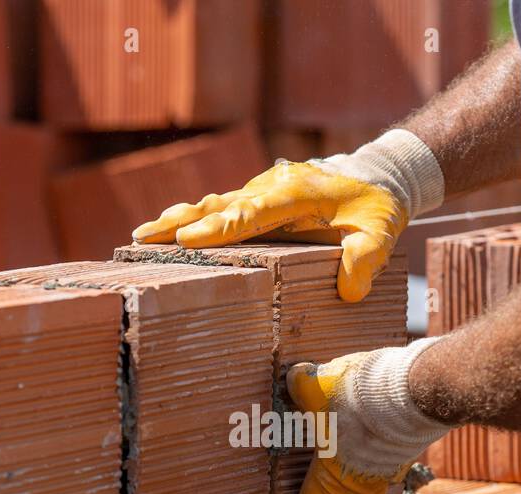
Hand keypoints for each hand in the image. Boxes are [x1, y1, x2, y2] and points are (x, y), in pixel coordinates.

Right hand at [132, 129, 444, 301]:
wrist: (376, 175)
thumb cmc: (375, 207)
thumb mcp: (380, 233)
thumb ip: (365, 260)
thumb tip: (348, 292)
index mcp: (294, 194)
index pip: (249, 214)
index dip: (217, 229)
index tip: (185, 240)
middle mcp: (269, 187)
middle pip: (218, 207)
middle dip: (178, 222)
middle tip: (142, 238)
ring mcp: (259, 191)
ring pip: (212, 205)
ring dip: (176, 220)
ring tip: (140, 237)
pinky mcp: (256, 200)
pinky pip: (220, 209)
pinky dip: (192, 220)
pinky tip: (167, 234)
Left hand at [286, 341, 449, 493]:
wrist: (411, 392)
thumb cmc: (357, 396)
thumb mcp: (319, 386)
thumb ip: (304, 385)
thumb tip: (296, 375)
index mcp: (329, 473)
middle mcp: (356, 482)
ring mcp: (382, 474)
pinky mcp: (403, 461)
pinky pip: (387, 486)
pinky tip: (380, 490)